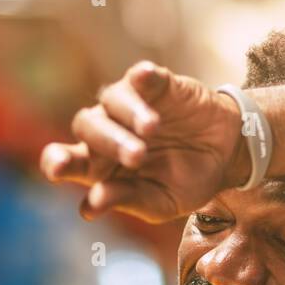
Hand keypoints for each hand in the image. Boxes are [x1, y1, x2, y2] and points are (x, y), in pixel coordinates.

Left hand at [39, 61, 249, 223]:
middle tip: (137, 156)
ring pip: (112, 99)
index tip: (60, 167)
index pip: (65, 160)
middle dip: (109, 142)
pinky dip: (143, 76)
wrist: (227, 157)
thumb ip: (126, 201)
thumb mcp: (160, 202)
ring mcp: (129, 104)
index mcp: (99, 166)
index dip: (57, 162)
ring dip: (129, 114)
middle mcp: (107, 130)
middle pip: (88, 127)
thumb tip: (87, 208)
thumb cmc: (185, 182)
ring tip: (152, 129)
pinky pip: (142, 76)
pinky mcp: (156, 84)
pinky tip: (145, 77)